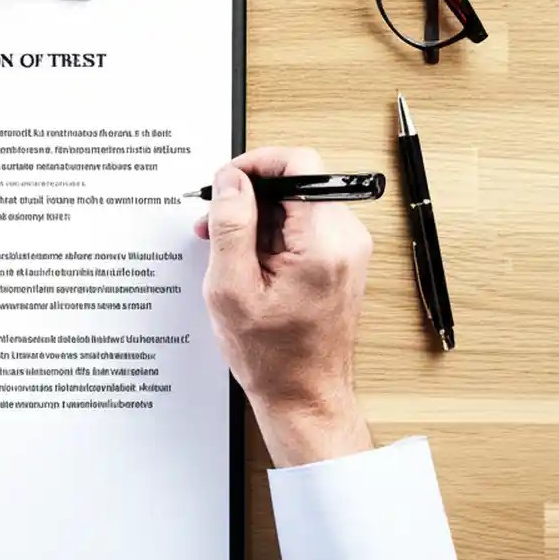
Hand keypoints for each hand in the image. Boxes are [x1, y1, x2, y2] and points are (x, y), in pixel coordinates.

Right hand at [195, 147, 373, 466]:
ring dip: (255, 218)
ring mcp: (346, 249)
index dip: (256, 163)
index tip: (225, 182)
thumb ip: (231, 226)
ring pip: (295, 204)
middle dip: (248, 196)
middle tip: (212, 222)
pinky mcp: (340, 259)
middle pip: (295, 182)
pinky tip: (245, 262)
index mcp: (323, 243)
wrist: (304, 396)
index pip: (300, 163)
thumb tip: (230, 181)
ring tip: (223, 249)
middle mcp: (345, 239)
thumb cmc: (273, 356)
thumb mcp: (231, 288)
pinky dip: (270, 235)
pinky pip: (301, 227)